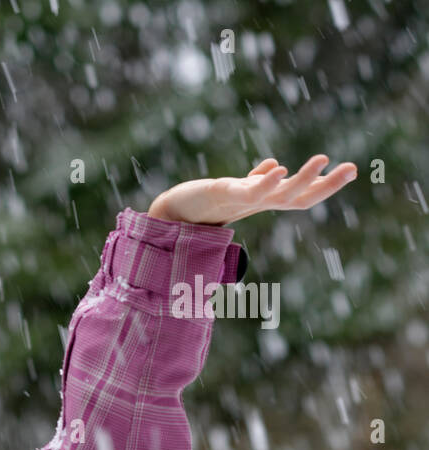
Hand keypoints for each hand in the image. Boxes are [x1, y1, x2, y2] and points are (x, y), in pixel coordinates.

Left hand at [147, 156, 356, 226]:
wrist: (172, 211)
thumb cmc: (205, 201)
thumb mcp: (237, 187)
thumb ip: (256, 179)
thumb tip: (276, 166)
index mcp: (263, 200)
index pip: (301, 196)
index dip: (325, 186)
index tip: (352, 169)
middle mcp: (257, 203)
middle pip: (298, 198)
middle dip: (326, 186)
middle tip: (353, 168)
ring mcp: (241, 200)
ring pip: (278, 195)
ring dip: (302, 180)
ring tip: (323, 160)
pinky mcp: (222, 194)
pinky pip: (248, 192)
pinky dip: (265, 182)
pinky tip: (280, 169)